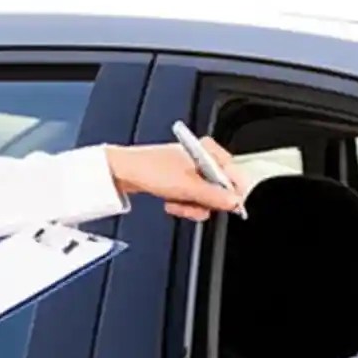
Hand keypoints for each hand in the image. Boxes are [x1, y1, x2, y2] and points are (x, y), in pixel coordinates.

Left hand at [105, 138, 249, 220]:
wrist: (122, 172)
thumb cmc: (150, 169)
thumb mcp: (187, 187)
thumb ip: (214, 196)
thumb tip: (235, 202)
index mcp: (208, 150)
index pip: (234, 173)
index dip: (233, 193)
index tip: (230, 207)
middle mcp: (202, 158)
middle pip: (220, 189)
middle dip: (205, 202)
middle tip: (193, 203)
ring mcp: (191, 170)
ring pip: (205, 197)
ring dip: (191, 205)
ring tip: (177, 202)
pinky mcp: (181, 180)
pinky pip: (192, 198)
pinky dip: (183, 204)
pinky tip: (171, 202)